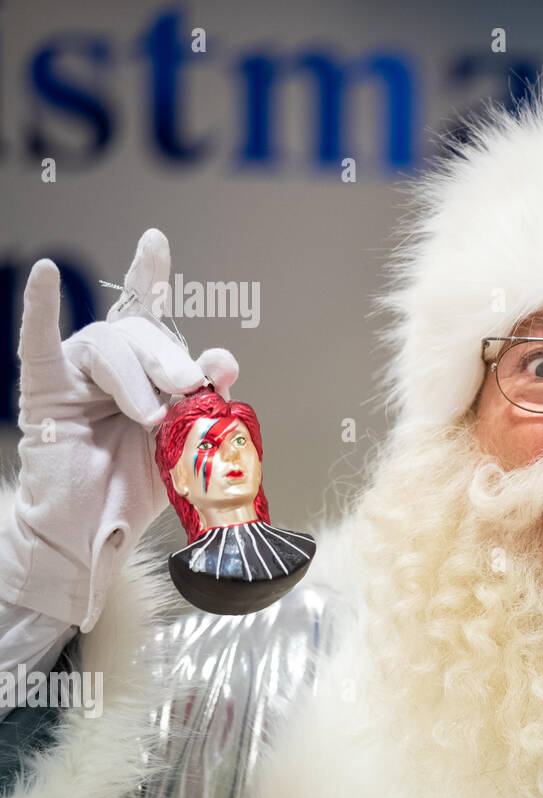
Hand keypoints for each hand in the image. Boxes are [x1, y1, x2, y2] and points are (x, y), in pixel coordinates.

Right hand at [0, 229, 238, 629]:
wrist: (92, 531)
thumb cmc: (135, 487)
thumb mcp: (187, 442)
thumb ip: (208, 403)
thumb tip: (222, 362)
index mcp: (143, 371)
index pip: (149, 313)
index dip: (149, 273)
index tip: (154, 240)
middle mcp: (108, 364)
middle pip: (140, 331)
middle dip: (171, 356)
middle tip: (190, 387)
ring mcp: (74, 375)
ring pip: (108, 344)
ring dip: (137, 378)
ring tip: (151, 417)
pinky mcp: (44, 391)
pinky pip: (38, 344)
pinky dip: (41, 309)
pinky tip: (47, 277)